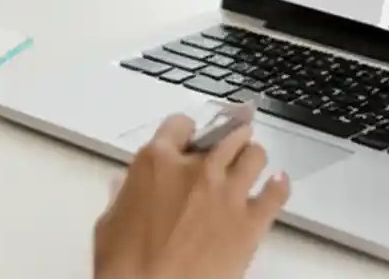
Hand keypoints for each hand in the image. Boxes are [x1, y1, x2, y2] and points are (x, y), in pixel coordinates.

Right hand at [94, 114, 289, 278]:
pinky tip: (276, 185)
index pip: (180, 124)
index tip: (189, 140)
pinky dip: (278, 186)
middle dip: (227, 140)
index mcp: (156, 162)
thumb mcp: (110, 224)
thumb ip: (123, 196)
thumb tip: (125, 186)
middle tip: (226, 150)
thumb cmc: (124, 266)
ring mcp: (227, 193)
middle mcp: (197, 169)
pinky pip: (276, 192)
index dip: (186, 132)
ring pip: (255, 154)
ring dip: (251, 157)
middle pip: (226, 135)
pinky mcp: (251, 222)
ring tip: (249, 166)